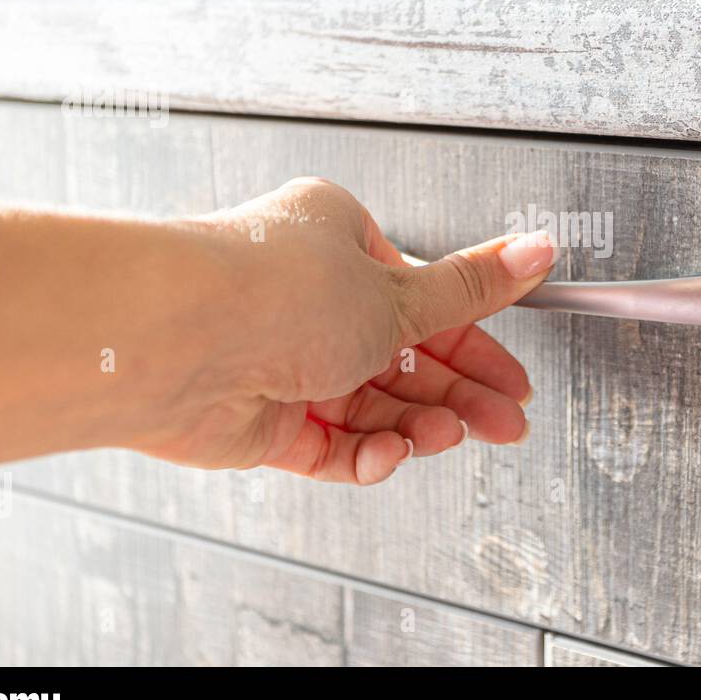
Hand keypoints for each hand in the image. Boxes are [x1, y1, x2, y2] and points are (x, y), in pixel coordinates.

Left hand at [136, 178, 554, 484]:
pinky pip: (329, 445)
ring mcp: (283, 361)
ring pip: (369, 405)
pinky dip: (364, 454)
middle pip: (403, 357)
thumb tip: (532, 254)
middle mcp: (308, 300)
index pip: (426, 301)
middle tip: (503, 423)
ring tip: (445, 437)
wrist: (168, 341)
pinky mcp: (260, 419)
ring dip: (414, 424)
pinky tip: (388, 454)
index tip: (515, 378)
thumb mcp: (395, 291)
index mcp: (338, 245)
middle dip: (457, 395)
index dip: (478, 344)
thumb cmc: (263, 288)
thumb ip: (469, 290)